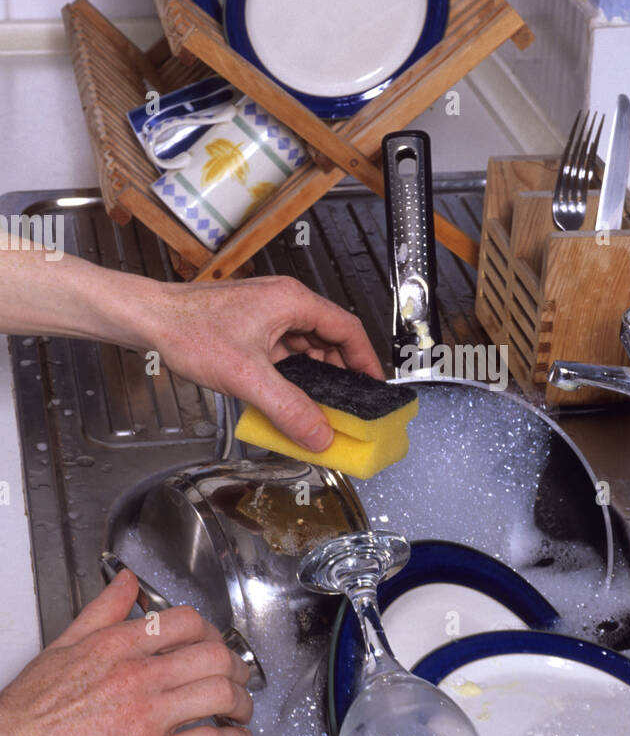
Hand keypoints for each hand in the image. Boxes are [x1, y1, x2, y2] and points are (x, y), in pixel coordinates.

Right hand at [0, 570, 253, 735]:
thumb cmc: (26, 713)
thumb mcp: (62, 647)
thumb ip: (102, 611)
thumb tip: (126, 582)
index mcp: (118, 646)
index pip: (187, 623)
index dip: (212, 633)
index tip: (214, 645)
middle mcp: (139, 676)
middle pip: (215, 656)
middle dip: (236, 666)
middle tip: (238, 677)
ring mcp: (148, 717)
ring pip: (221, 695)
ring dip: (242, 702)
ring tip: (241, 710)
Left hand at [151, 275, 383, 450]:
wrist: (150, 319)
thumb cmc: (189, 329)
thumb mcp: (246, 376)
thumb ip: (288, 408)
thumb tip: (319, 434)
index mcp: (292, 302)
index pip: (347, 328)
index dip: (365, 359)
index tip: (374, 385)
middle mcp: (284, 302)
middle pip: (330, 337)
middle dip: (341, 372)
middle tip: (348, 403)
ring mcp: (267, 313)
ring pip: (306, 345)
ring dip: (316, 374)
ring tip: (319, 404)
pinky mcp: (252, 326)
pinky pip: (285, 350)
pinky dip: (293, 373)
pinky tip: (288, 395)